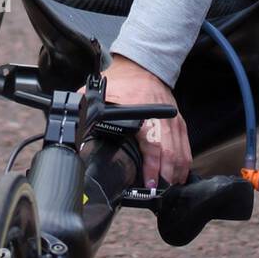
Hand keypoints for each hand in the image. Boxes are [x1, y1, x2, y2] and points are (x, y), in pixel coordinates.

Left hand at [80, 54, 191, 186]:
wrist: (142, 66)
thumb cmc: (123, 80)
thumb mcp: (102, 90)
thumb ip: (86, 104)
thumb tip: (73, 119)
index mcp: (142, 109)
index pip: (152, 141)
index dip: (152, 164)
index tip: (148, 181)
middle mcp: (162, 115)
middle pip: (170, 151)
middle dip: (166, 174)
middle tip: (158, 191)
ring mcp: (173, 118)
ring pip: (180, 150)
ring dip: (176, 171)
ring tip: (169, 187)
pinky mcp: (179, 121)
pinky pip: (185, 145)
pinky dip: (184, 162)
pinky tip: (179, 175)